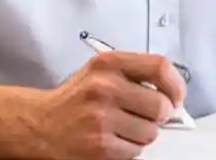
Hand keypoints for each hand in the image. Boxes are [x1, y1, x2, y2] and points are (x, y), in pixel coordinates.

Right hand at [33, 51, 186, 159]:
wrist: (39, 125)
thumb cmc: (74, 99)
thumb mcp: (100, 72)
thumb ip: (133, 74)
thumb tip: (171, 93)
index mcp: (108, 64)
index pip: (159, 67)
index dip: (176, 85)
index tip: (176, 96)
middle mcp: (104, 88)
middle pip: (161, 105)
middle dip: (161, 115)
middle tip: (149, 117)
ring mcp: (102, 118)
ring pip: (151, 132)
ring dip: (143, 134)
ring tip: (123, 128)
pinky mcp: (100, 146)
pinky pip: (135, 151)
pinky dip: (129, 149)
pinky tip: (113, 140)